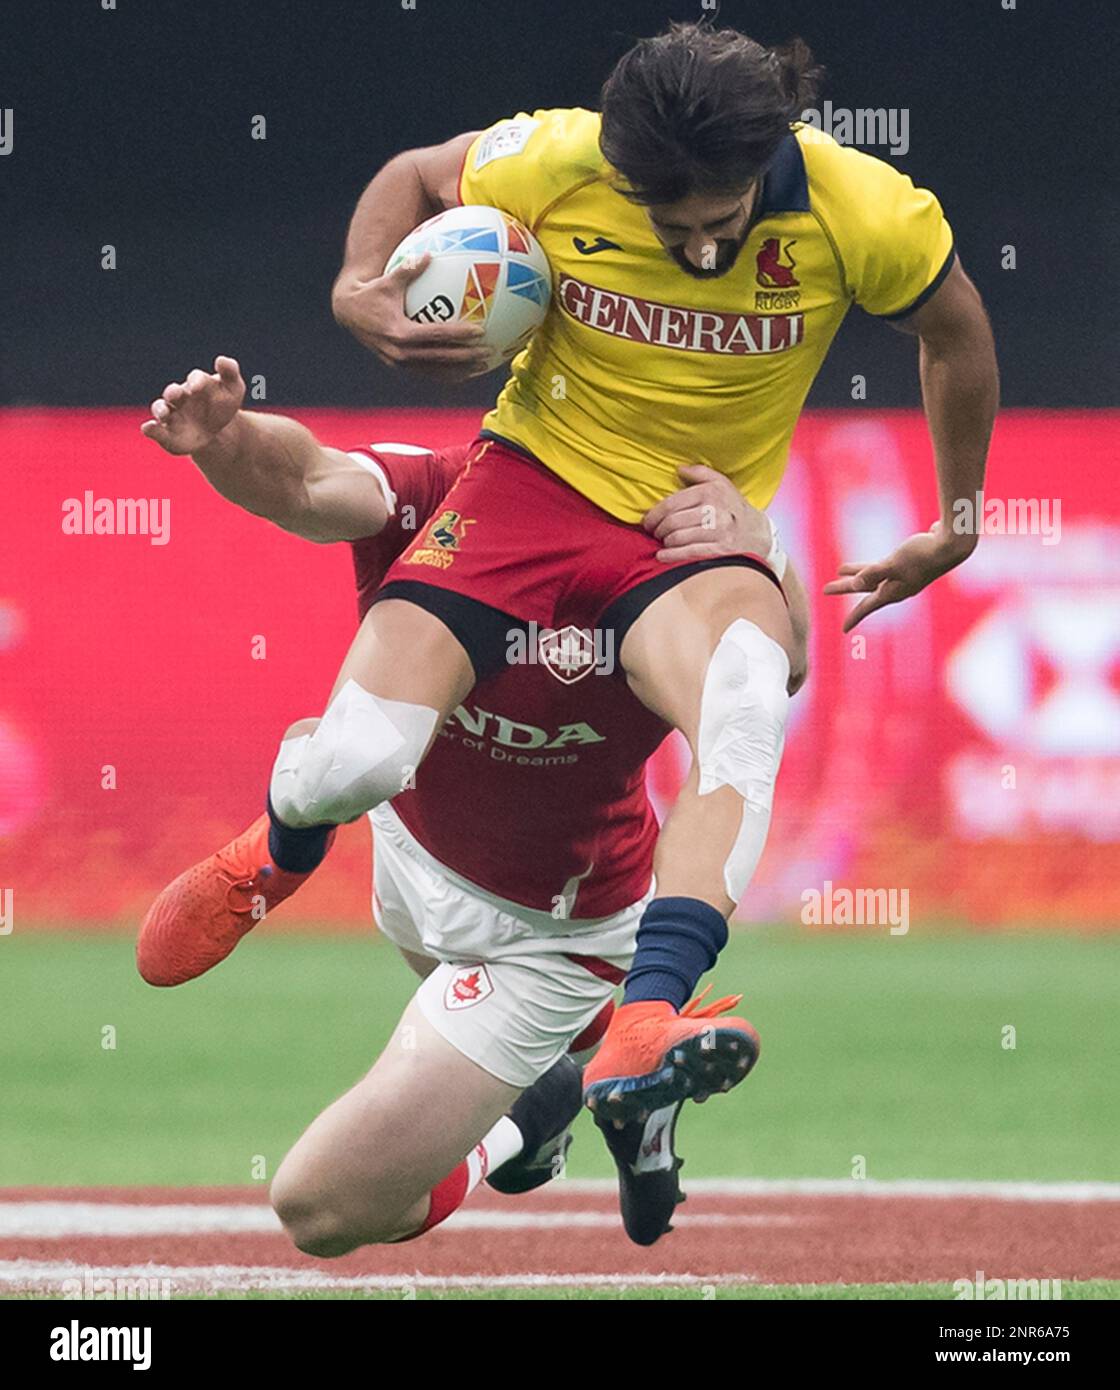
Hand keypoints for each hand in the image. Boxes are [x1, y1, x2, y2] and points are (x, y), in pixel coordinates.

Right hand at [140, 356, 245, 454]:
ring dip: (160, 410)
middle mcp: (180, 396)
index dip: (197, 381)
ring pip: (161, 409)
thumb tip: (221, 360)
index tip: (198, 386)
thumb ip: (230, 371)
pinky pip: (157, 431)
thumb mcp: (233, 388)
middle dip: (173, 392)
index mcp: (197, 383)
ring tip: (163, 413)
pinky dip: (151, 430)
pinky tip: (147, 429)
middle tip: (175, 394)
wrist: (219, 430)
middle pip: (173, 392)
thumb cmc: (223, 403)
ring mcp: (172, 414)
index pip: (196, 378)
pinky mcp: (167, 433)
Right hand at [333, 254, 493, 379]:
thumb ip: (410, 269)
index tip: (479, 331)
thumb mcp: (390, 279)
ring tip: (482, 367)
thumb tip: (429, 254)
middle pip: (441, 358)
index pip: (436, 335)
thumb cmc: (372, 292)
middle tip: (488, 351)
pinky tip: (465, 371)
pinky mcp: (400, 368)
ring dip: (461, 371)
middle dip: (466, 357)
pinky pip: (428, 374)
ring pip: (436, 372)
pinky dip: (447, 374)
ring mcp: (400, 363)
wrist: (348, 314)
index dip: (458, 334)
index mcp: (400, 332)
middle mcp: (401, 353)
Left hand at [643, 464, 771, 561]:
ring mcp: (718, 531)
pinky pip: (688, 552)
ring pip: (678, 537)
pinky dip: (671, 555)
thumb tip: (679, 468)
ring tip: (664, 541)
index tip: (647, 521)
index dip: (653, 514)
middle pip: (672, 522)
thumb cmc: (733, 508)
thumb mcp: (722, 484)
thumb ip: (700, 473)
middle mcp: (714, 510)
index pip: (671, 503)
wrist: (758, 534)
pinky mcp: (720, 550)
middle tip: (654, 532)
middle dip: (658, 529)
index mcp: (710, 492)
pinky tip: (662, 555)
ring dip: (665, 541)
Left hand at [823, 522, 975, 631]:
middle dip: (844, 588)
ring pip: (873, 576)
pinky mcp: (908, 561)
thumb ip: (874, 573)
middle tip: (825, 589)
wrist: (953, 544)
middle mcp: (898, 586)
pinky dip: (873, 565)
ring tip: (839, 569)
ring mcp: (904, 575)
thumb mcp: (894, 563)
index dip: (854, 617)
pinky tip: (876, 560)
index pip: (868, 606)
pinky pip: (884, 565)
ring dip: (857, 573)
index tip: (843, 629)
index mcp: (894, 591)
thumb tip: (857, 584)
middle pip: (865, 590)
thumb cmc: (923, 554)